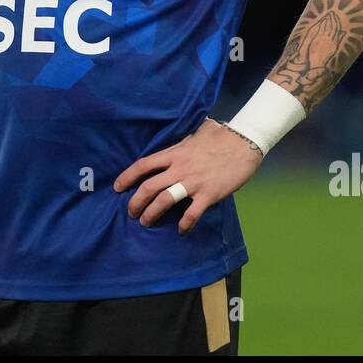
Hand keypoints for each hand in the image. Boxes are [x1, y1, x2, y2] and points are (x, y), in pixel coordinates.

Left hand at [112, 117, 264, 234]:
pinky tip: (181, 230)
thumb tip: (182, 135)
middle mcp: (180, 167)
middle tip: (131, 212)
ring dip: (151, 214)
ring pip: (164, 201)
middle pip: (149, 187)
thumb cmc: (222, 135)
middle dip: (135, 202)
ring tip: (146, 222)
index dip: (127, 177)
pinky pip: (192, 213)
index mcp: (175, 152)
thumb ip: (185, 137)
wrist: (245, 142)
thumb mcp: (197, 132)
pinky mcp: (209, 193)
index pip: (143, 165)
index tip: (117, 187)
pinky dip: (184, 224)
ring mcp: (194, 181)